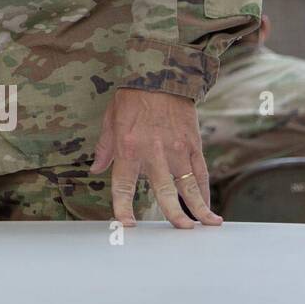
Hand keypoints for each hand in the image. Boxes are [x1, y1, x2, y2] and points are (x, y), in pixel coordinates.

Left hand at [90, 88, 220, 228]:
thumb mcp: (110, 119)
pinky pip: (200, 172)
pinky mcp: (193, 144)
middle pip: (164, 190)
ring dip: (198, 207)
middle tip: (181, 229)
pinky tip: (208, 207)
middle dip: (173, 213)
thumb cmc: (131, 97)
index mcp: (128, 148)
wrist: (160, 74)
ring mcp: (176, 149)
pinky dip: (204, 190)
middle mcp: (153, 152)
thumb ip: (104, 148)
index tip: (126, 225)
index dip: (123, 207)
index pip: (123, 185)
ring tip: (206, 225)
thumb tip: (96, 170)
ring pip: (188, 185)